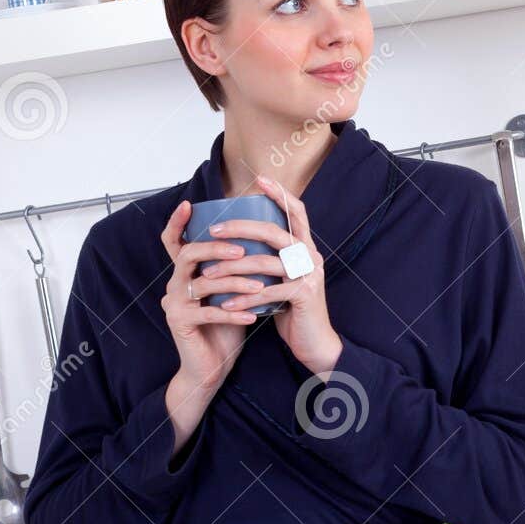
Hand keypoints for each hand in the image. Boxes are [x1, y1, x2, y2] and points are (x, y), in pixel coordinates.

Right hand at [160, 199, 262, 392]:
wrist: (211, 367)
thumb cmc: (225, 327)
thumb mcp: (231, 293)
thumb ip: (235, 268)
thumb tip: (262, 238)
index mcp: (185, 274)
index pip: (174, 242)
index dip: (177, 222)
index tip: (189, 203)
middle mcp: (174, 284)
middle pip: (189, 254)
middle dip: (216, 249)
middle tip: (242, 250)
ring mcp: (174, 304)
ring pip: (203, 283)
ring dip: (234, 283)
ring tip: (260, 287)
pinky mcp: (180, 323)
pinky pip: (208, 313)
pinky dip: (233, 314)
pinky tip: (253, 316)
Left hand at [208, 175, 341, 375]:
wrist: (316, 343)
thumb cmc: (294, 310)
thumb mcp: (284, 279)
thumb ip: (271, 259)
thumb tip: (241, 242)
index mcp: (306, 248)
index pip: (297, 212)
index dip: (280, 194)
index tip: (260, 179)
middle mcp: (310, 257)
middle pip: (275, 231)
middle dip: (241, 228)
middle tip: (213, 231)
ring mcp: (309, 276)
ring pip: (265, 262)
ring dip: (232, 268)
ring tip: (208, 273)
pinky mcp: (303, 297)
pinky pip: (267, 293)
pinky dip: (243, 299)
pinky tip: (224, 305)